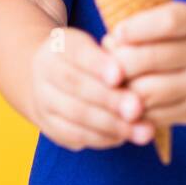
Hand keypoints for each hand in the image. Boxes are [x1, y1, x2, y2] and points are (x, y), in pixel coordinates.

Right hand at [29, 27, 157, 151]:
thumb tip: (136, 72)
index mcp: (59, 46)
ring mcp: (43, 101)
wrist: (47, 77)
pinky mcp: (48, 127)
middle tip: (137, 109)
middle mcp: (45, 72)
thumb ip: (116, 57)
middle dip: (109, 100)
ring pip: (75, 115)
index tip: (120, 76)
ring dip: (111, 125)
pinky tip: (124, 137)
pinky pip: (74, 136)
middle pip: (76, 86)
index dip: (98, 65)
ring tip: (142, 131)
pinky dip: (101, 138)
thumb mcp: (97, 47)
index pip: (77, 53)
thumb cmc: (88, 60)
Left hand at [101, 1, 185, 126]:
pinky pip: (154, 115)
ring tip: (114, 81)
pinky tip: (128, 98)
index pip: (167, 22)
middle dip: (119, 61)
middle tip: (107, 63)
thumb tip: (109, 44)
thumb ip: (143, 26)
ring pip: (149, 91)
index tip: (116, 33)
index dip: (135, 28)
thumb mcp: (175, 19)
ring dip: (123, 88)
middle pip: (152, 58)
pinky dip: (134, 108)